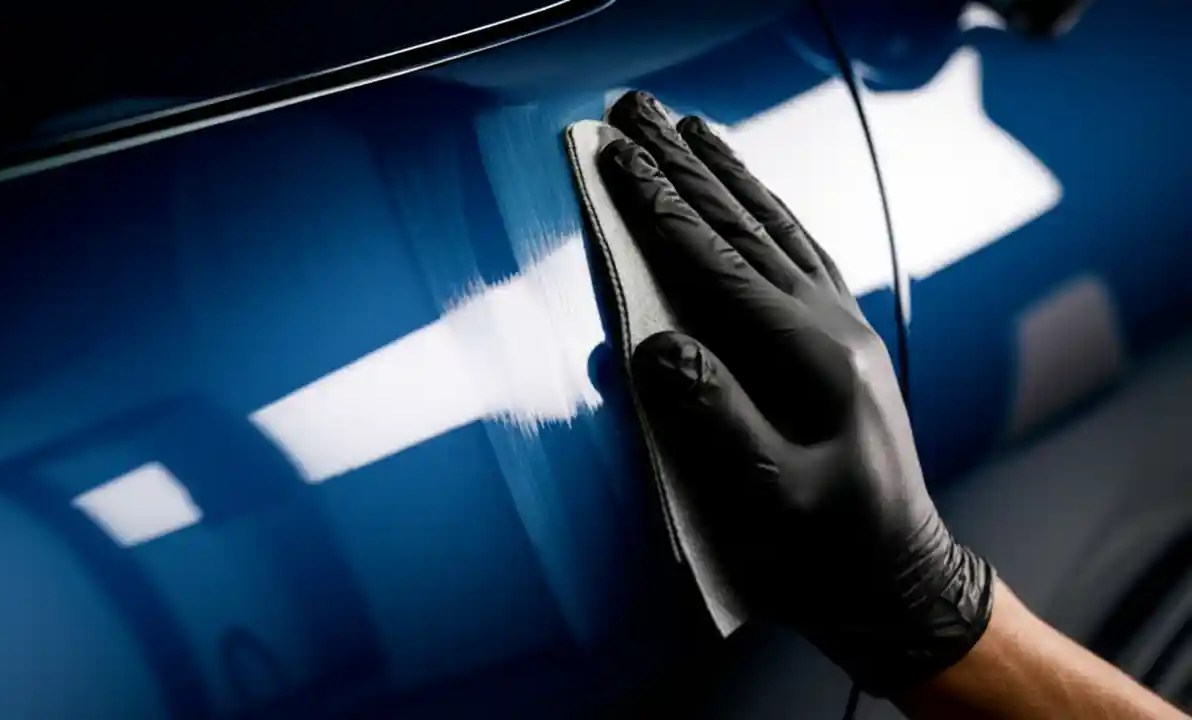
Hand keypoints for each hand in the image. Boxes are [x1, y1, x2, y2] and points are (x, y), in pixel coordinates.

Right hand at [599, 91, 994, 695]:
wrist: (898, 583)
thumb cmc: (827, 554)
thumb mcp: (765, 500)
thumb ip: (711, 416)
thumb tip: (652, 347)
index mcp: (809, 359)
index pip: (717, 265)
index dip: (662, 211)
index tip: (618, 161)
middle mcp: (832, 328)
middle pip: (743, 227)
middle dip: (683, 167)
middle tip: (637, 114)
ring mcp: (844, 331)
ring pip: (776, 230)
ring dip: (726, 175)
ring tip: (688, 129)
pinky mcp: (844, 345)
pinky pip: (800, 255)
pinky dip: (765, 213)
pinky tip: (749, 198)